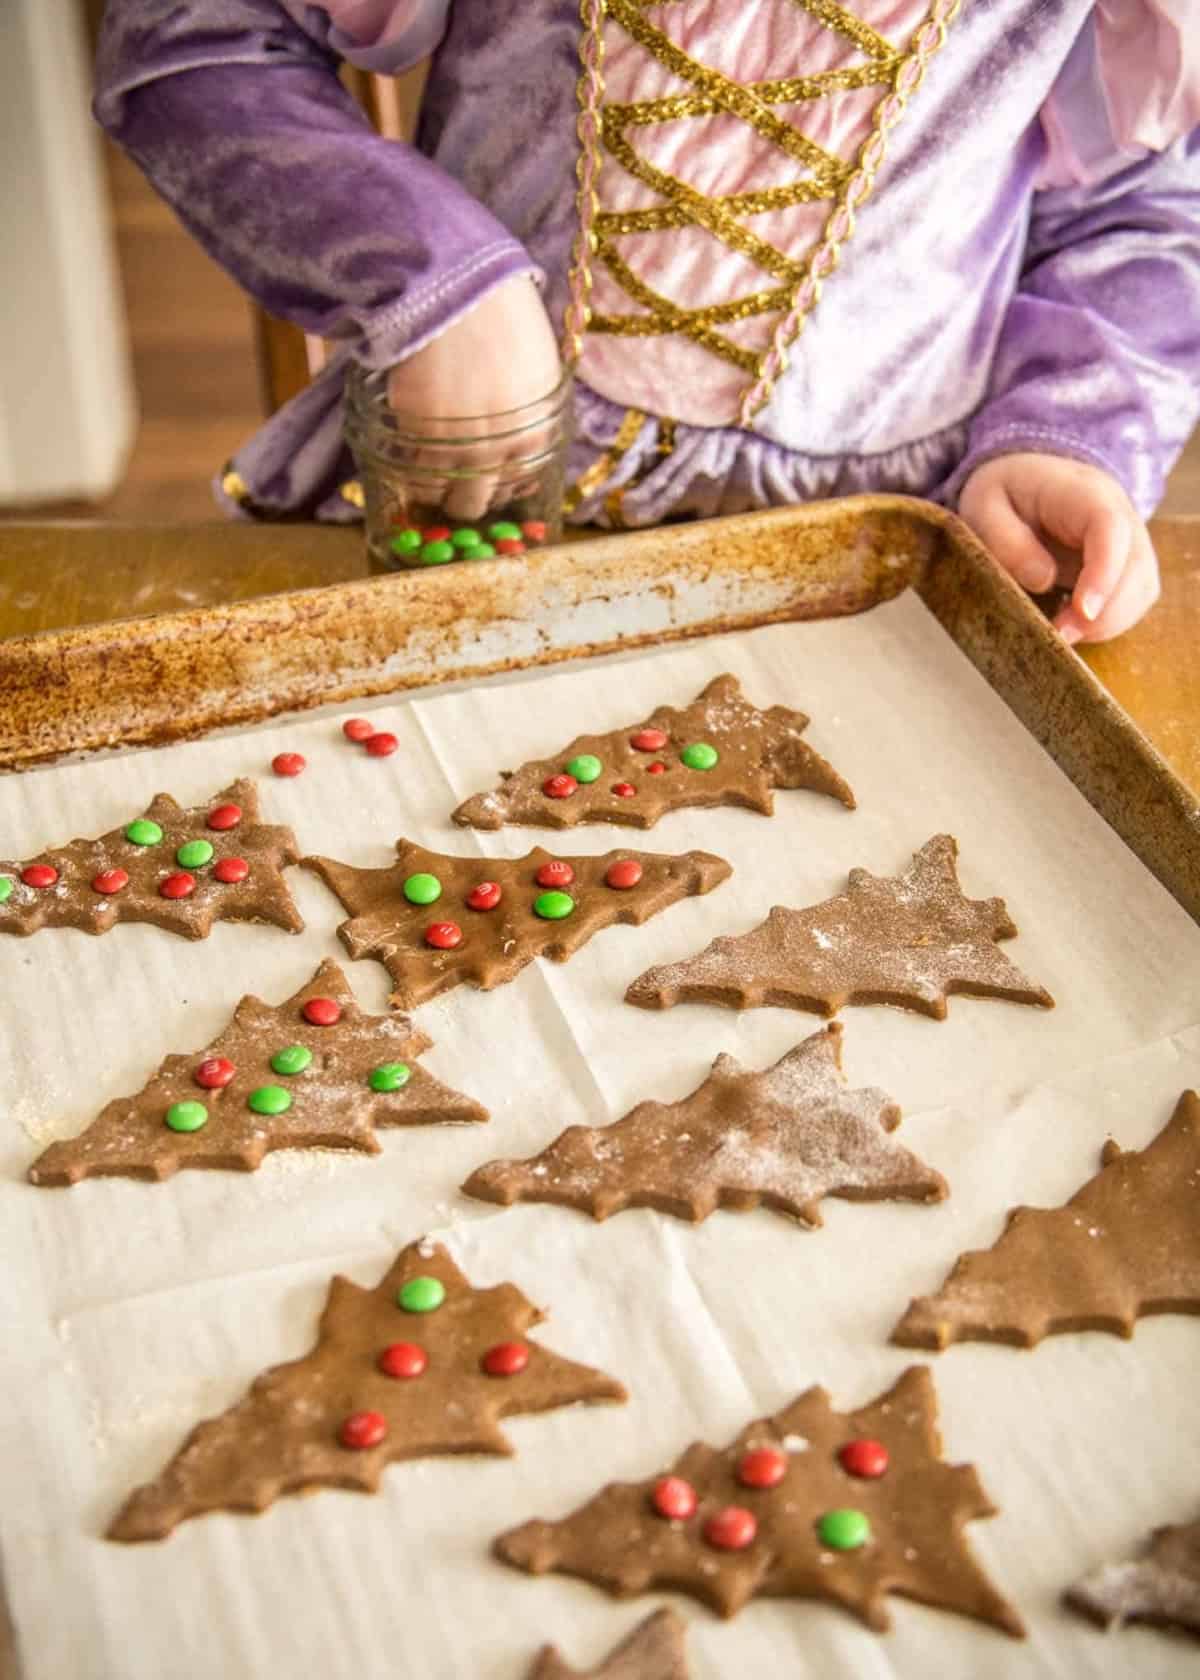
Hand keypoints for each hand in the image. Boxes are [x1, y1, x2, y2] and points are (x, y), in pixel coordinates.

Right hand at [386, 275, 562, 520]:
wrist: (457, 287)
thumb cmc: (505, 316)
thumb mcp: (539, 370)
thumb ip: (533, 413)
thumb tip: (519, 437)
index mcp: (535, 435)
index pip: (519, 484)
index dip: (500, 482)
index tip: (488, 474)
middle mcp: (497, 451)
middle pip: (477, 501)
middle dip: (467, 495)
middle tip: (456, 479)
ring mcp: (454, 446)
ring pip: (439, 494)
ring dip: (433, 489)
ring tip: (428, 471)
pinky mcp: (414, 432)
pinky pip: (411, 473)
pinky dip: (408, 471)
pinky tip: (408, 456)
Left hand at [958, 454, 1159, 642]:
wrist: (1027, 481)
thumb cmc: (1004, 494)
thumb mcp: (985, 506)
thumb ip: (1006, 540)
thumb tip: (1043, 580)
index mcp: (1084, 492)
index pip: (1110, 528)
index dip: (1103, 574)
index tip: (1083, 612)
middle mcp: (1120, 514)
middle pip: (1136, 566)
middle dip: (1104, 612)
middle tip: (1060, 636)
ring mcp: (1129, 541)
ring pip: (1141, 588)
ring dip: (1108, 622)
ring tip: (1063, 634)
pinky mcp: (1126, 566)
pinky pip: (1133, 599)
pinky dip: (1109, 622)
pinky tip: (1074, 626)